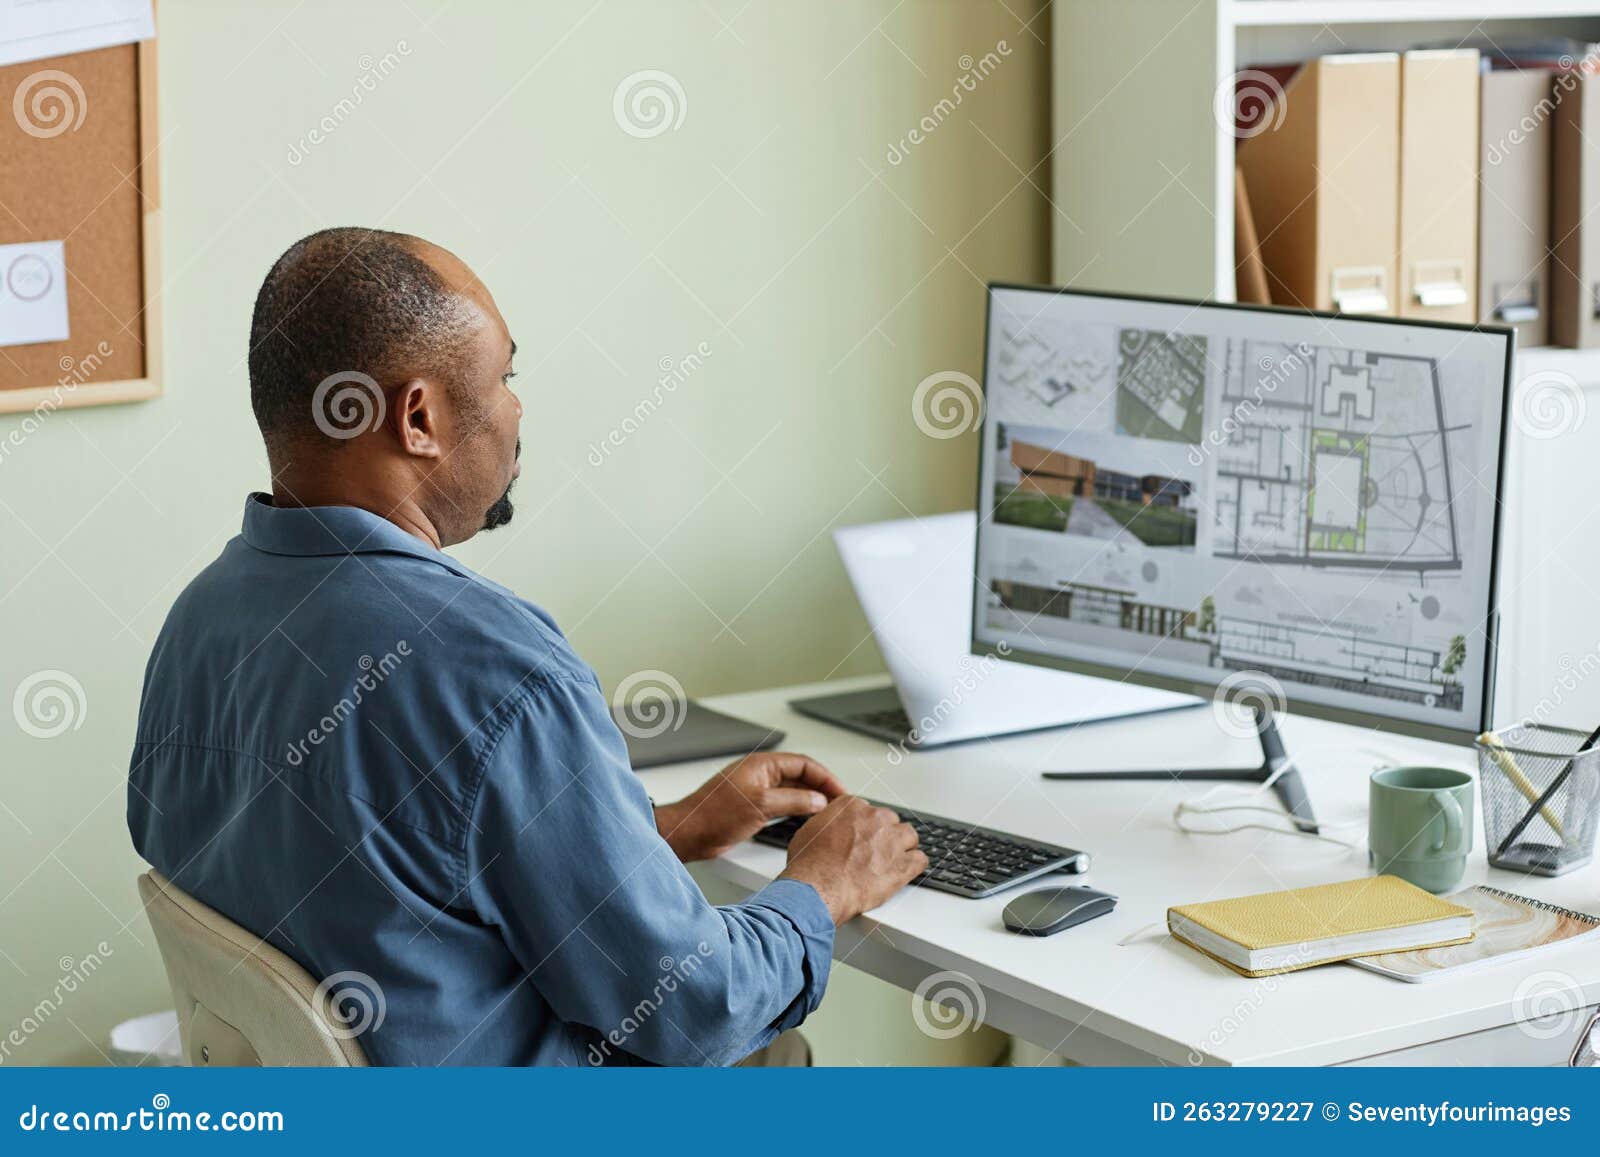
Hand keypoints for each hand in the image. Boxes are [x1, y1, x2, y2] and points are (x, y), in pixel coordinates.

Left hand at [654, 752, 844, 862]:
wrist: (689, 833)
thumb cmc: (714, 815)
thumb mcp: (761, 805)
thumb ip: (793, 801)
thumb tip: (818, 800)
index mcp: (762, 765)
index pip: (803, 764)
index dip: (825, 777)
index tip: (839, 792)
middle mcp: (760, 775)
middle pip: (800, 776)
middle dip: (821, 788)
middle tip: (838, 803)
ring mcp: (756, 791)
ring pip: (792, 792)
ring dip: (810, 800)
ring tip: (827, 813)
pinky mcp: (752, 808)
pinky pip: (782, 804)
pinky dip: (797, 810)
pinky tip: (806, 820)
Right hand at [779, 796, 926, 924]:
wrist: (818, 887)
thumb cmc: (810, 864)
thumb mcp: (809, 831)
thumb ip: (826, 824)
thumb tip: (827, 828)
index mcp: (852, 807)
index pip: (867, 810)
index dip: (865, 826)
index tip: (862, 837)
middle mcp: (875, 818)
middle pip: (890, 820)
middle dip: (884, 835)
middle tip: (875, 852)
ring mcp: (891, 840)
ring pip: (909, 836)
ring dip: (902, 847)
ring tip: (892, 861)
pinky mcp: (903, 864)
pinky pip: (920, 859)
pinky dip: (915, 865)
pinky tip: (906, 871)